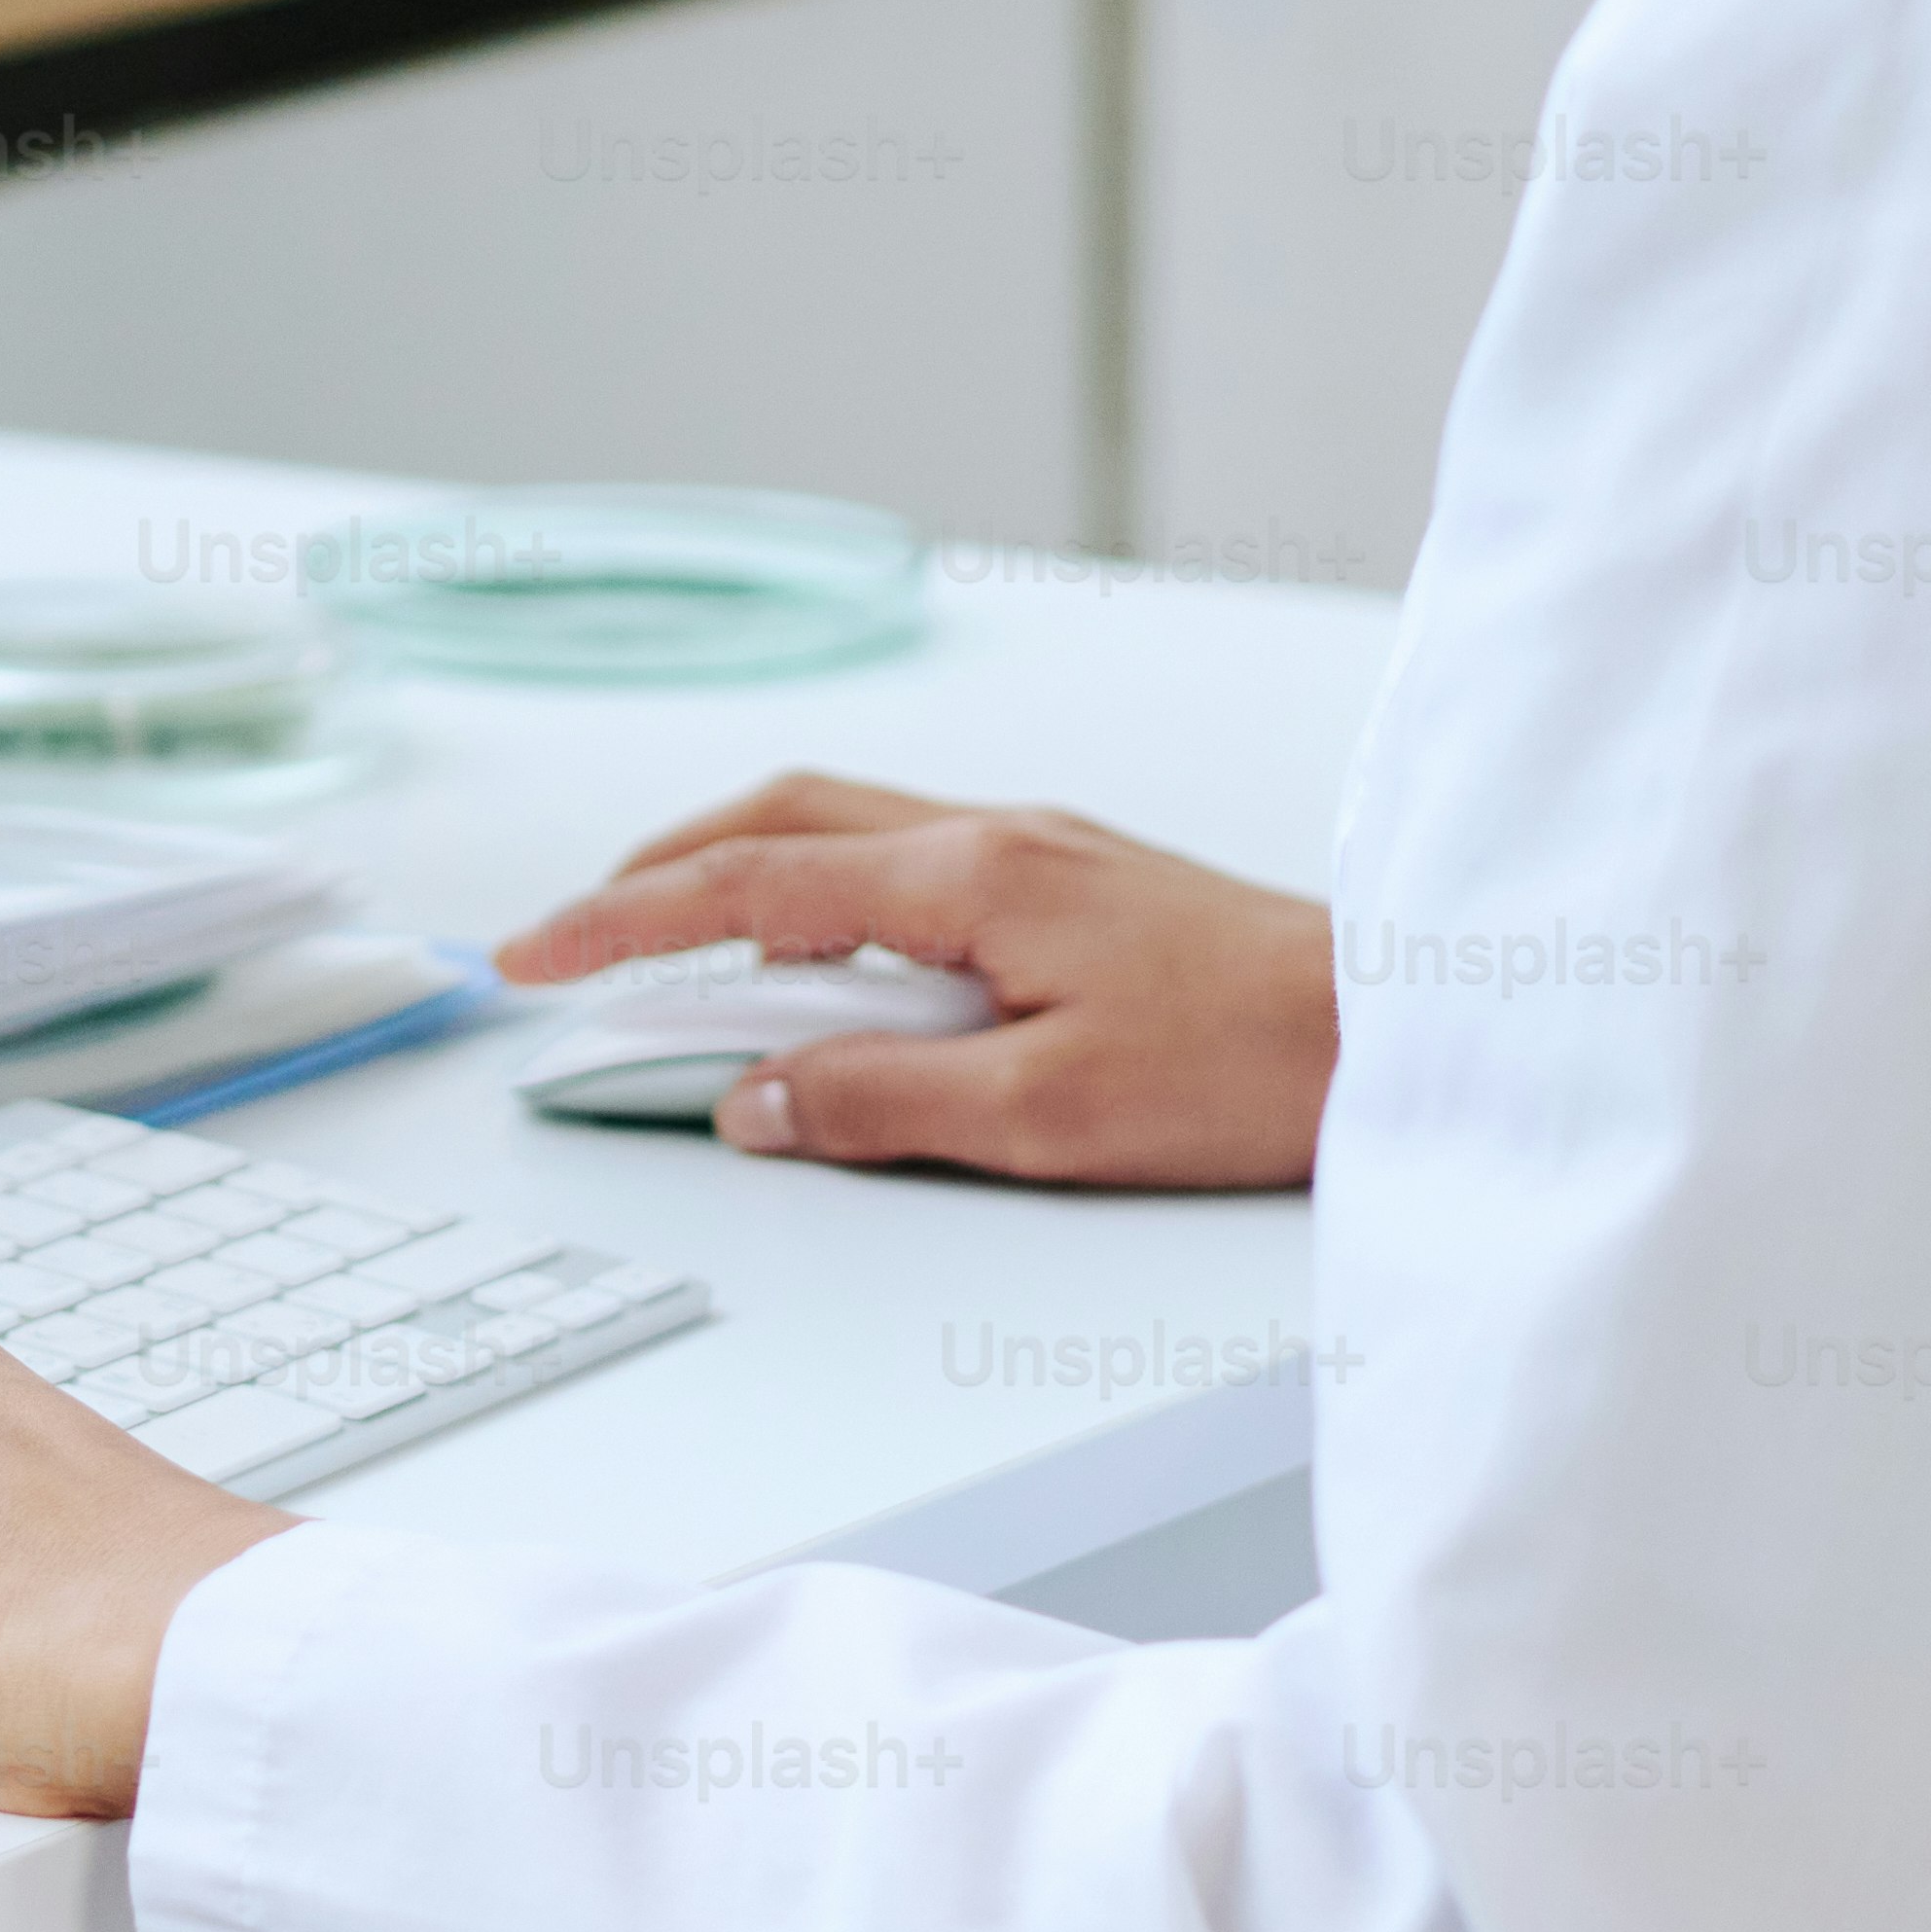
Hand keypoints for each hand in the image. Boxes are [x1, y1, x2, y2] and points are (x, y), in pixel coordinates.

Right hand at [494, 771, 1340, 1183]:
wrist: (1394, 1028)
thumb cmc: (1249, 1067)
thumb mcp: (1042, 1117)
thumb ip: (878, 1100)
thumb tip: (751, 1100)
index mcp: (970, 875)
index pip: (747, 883)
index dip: (624, 920)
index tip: (536, 954)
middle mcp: (995, 834)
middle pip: (777, 815)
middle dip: (658, 868)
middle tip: (580, 936)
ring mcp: (1038, 847)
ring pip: (841, 827)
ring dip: (739, 871)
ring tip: (681, 950)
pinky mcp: (1074, 879)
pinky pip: (904, 859)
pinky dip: (822, 891)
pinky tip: (826, 960)